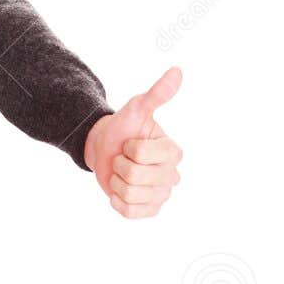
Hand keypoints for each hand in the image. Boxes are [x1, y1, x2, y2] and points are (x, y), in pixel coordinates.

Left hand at [84, 66, 182, 219]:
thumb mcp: (137, 107)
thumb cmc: (124, 127)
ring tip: (122, 172)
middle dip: (120, 164)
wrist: (105, 147)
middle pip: (135, 176)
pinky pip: (128, 212)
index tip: (131, 142)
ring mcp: (162, 195)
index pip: (141, 154)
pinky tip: (120, 189)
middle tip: (124, 157)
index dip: (128, 147)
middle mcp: (172, 176)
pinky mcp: (150, 211)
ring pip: (131, 195)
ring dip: (117, 181)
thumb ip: (157, 93)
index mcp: (174, 152)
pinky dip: (116, 200)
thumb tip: (177, 71)